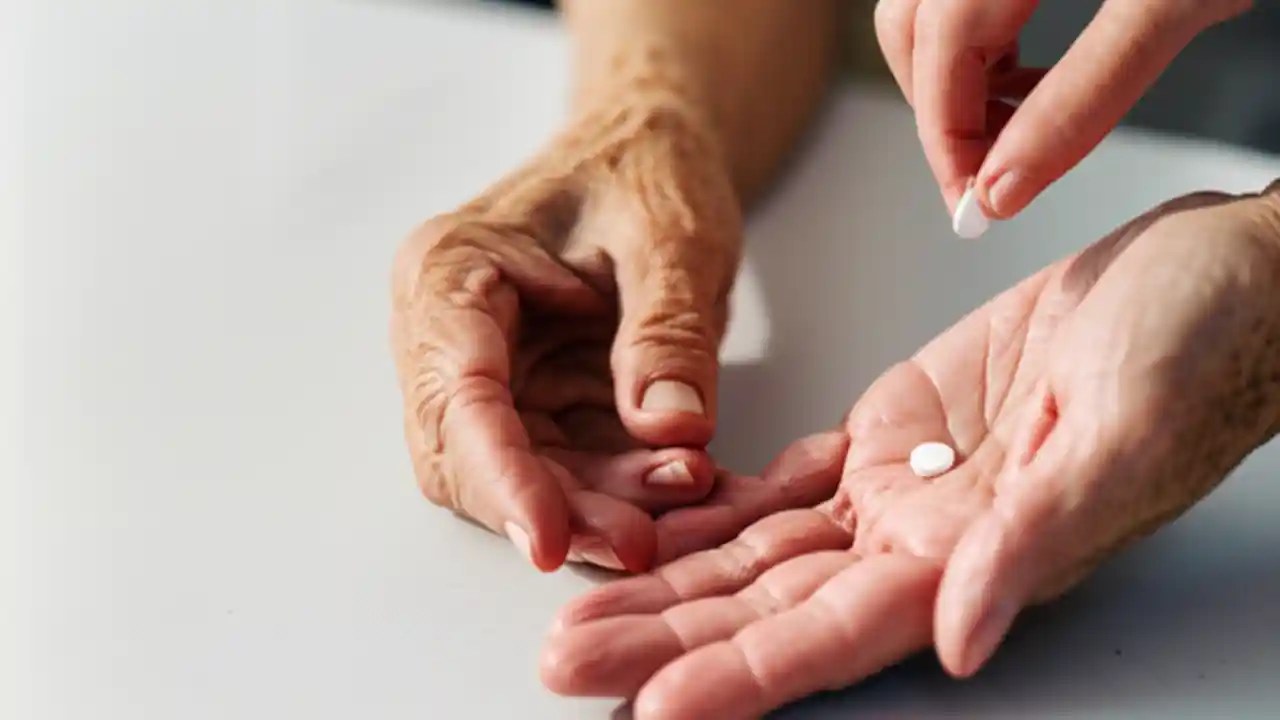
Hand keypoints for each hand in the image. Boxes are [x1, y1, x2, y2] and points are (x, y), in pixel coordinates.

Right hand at [392, 95, 817, 572]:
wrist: (651, 150)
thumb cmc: (646, 167)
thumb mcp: (672, 235)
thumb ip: (667, 330)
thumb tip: (671, 429)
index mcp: (451, 272)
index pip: (457, 391)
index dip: (498, 473)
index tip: (546, 537)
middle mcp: (450, 332)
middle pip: (472, 452)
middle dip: (552, 506)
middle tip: (639, 542)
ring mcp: (491, 372)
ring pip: (519, 472)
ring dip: (592, 507)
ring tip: (681, 506)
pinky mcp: (537, 400)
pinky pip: (566, 466)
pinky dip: (617, 488)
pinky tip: (679, 482)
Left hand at [541, 184, 1279, 717]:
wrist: (1200, 277)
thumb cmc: (1195, 349)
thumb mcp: (1119, 438)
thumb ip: (1032, 541)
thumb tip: (961, 637)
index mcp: (972, 558)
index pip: (832, 633)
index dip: (741, 673)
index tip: (652, 706)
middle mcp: (921, 539)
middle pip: (767, 605)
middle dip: (664, 635)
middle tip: (565, 659)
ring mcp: (898, 488)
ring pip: (758, 549)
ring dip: (669, 577)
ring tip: (579, 603)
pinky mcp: (889, 431)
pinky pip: (782, 483)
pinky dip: (713, 505)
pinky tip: (656, 522)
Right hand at [874, 0, 1251, 217]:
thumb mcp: (1175, 1)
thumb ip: (1082, 97)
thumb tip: (1004, 187)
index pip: (937, 52)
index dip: (947, 139)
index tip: (974, 205)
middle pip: (910, 26)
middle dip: (942, 111)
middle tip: (993, 175)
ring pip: (926, 7)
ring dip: (954, 73)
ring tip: (1018, 117)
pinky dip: (979, 34)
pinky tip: (1028, 60)